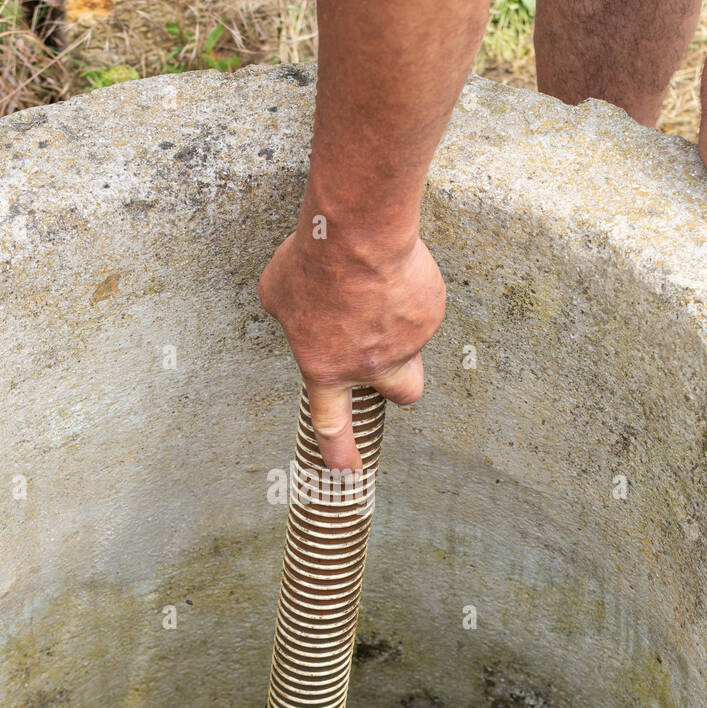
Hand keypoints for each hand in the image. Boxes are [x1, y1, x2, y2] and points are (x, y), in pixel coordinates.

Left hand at [258, 230, 445, 470]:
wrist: (356, 238)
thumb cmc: (312, 265)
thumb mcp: (277, 294)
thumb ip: (291, 317)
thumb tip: (299, 312)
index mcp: (326, 369)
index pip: (332, 424)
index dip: (340, 450)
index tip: (347, 469)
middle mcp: (371, 367)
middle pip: (404, 393)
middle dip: (402, 382)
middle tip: (392, 356)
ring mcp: (406, 344)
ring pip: (410, 333)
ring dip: (396, 311)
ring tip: (373, 276)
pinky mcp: (430, 314)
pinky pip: (421, 303)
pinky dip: (408, 286)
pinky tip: (390, 265)